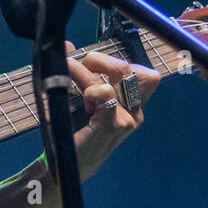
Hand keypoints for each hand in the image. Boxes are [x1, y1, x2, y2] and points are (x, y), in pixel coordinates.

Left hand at [54, 41, 160, 183]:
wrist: (65, 164)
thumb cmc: (72, 129)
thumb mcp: (76, 97)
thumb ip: (75, 70)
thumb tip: (65, 44)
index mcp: (131, 104)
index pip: (142, 72)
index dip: (115, 61)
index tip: (88, 65)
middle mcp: (135, 111)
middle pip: (136, 71)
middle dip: (104, 61)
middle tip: (79, 68)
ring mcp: (127, 120)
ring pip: (117, 79)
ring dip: (88, 74)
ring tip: (73, 85)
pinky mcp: (111, 126)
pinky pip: (108, 97)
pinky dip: (92, 90)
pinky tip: (83, 99)